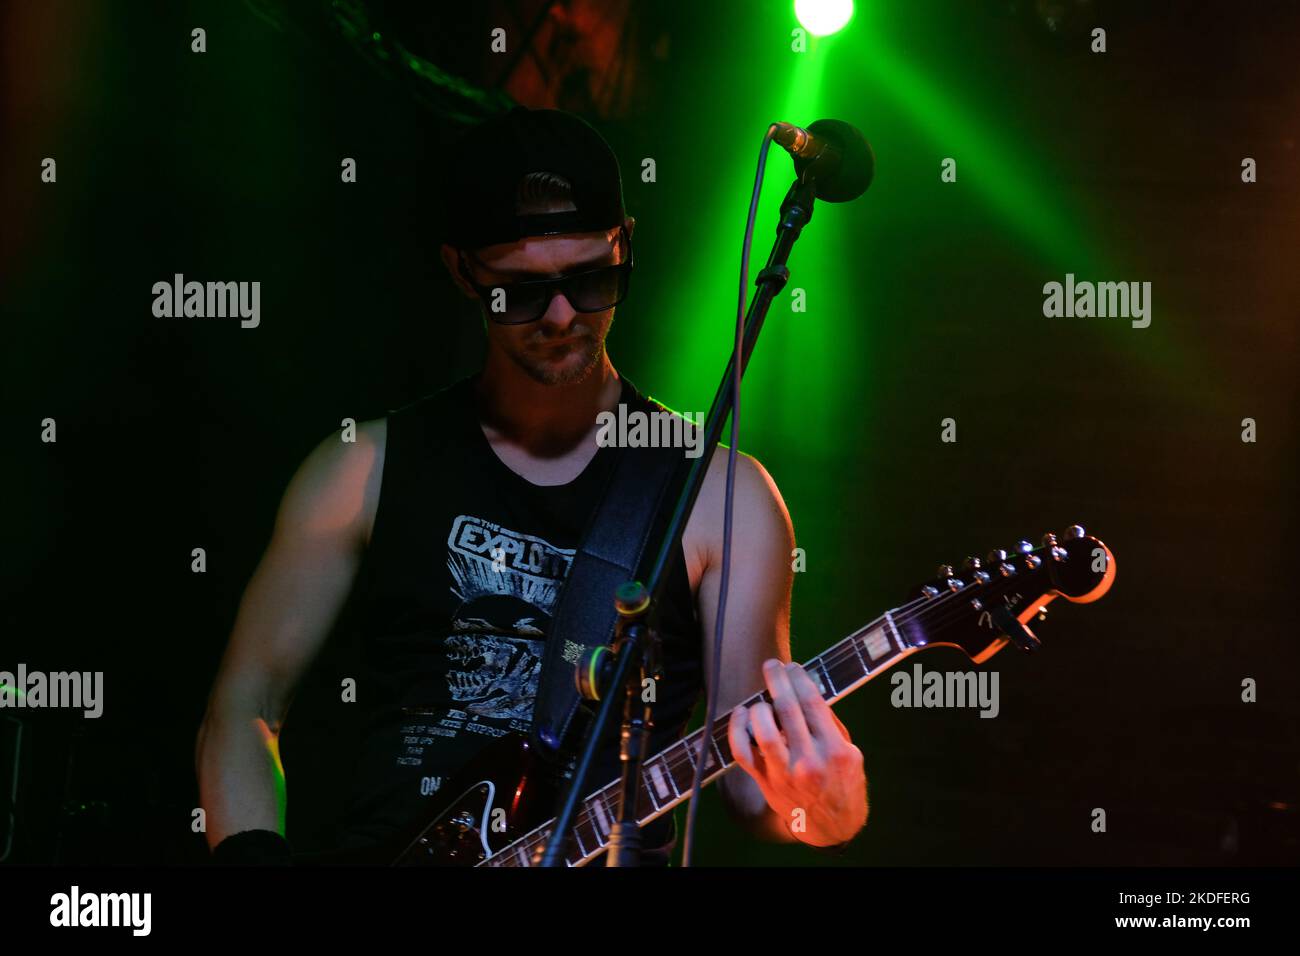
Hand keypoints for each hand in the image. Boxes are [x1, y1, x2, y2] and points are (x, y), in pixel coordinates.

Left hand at [728, 659, 867, 846]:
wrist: (831, 826)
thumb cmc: (842, 783)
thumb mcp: (850, 752)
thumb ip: (830, 723)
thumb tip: (808, 687)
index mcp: (834, 750)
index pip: (812, 703)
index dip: (799, 679)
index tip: (793, 666)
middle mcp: (809, 762)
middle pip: (787, 709)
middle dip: (777, 680)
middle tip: (771, 665)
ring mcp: (785, 774)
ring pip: (762, 731)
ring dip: (758, 706)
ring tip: (762, 699)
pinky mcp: (766, 782)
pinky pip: (742, 752)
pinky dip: (736, 730)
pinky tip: (742, 715)